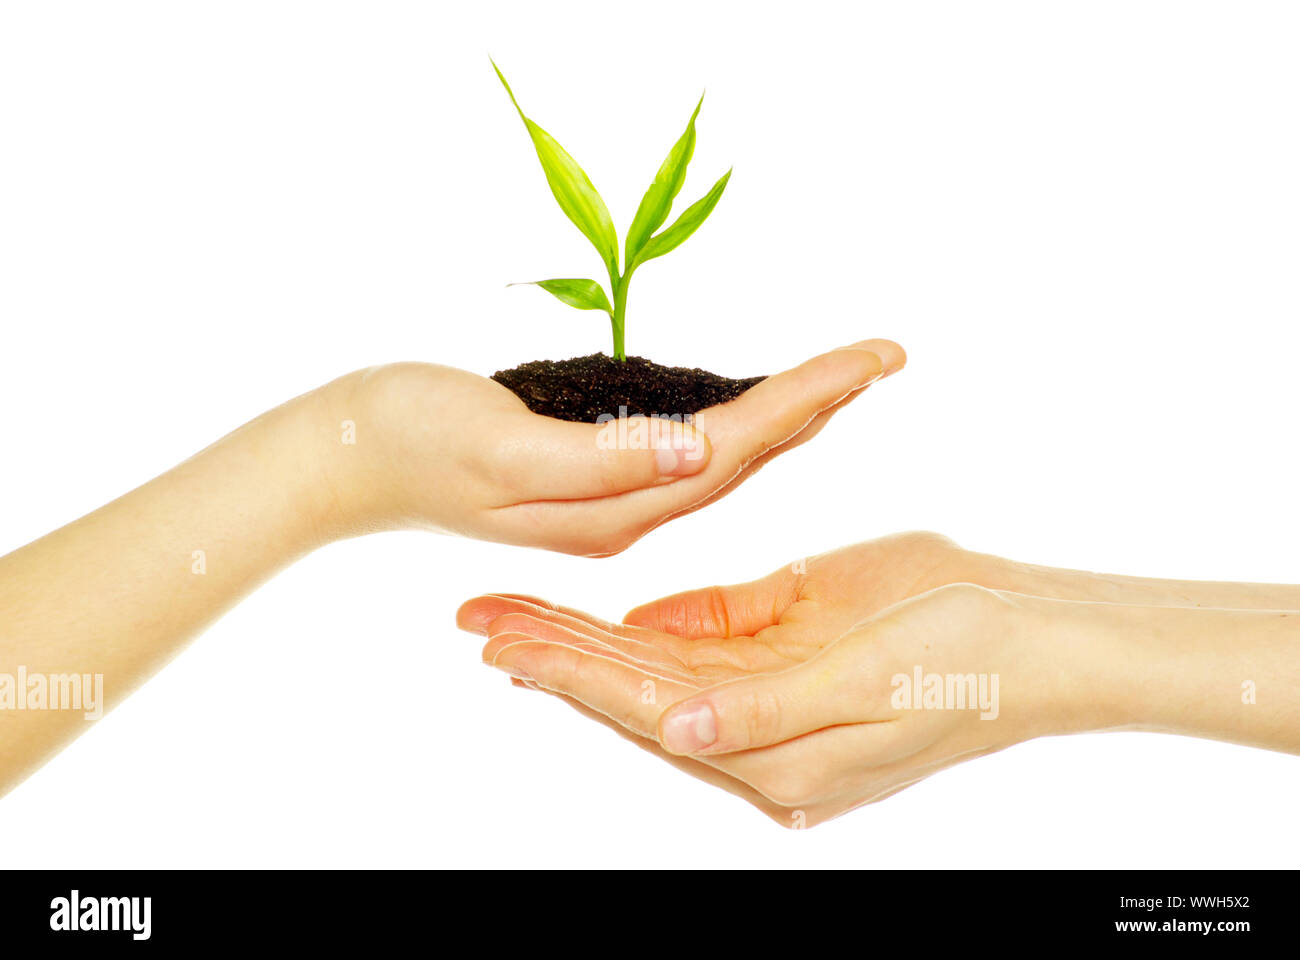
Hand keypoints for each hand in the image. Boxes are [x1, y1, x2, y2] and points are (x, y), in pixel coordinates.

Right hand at [314, 340, 903, 555]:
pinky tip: (750, 410)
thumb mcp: (502, 449)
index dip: (809, 400)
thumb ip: (604, 459)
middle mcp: (622, 514)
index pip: (738, 449)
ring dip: (786, 418)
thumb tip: (704, 450)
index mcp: (613, 510)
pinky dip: (734, 424)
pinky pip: (684, 453)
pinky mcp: (584, 477)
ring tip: (839, 382)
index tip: (875, 357)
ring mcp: (604, 501)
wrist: (341, 458)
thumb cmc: (408, 439)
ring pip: (721, 458)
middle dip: (818, 407)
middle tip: (884, 359)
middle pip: (747, 458)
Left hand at [459, 577, 1056, 826]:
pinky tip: (605, 631)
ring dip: (586, 648)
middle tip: (479, 619)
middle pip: (635, 696)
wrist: (1038, 642)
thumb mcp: (868, 681)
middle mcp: (764, 743)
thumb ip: (764, 707)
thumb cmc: (968, 662)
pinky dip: (646, 643)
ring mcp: (776, 708)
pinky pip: (704, 656)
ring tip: (515, 620)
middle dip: (555, 656)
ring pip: (658, 677)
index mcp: (778, 758)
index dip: (570, 674)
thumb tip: (670, 727)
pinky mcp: (793, 668)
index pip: (645, 710)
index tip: (503, 642)